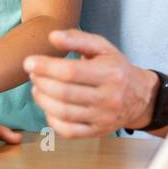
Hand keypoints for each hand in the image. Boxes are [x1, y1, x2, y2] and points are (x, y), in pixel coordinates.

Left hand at [25, 29, 155, 137]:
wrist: (138, 96)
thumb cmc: (115, 67)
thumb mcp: (102, 48)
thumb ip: (77, 39)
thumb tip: (52, 36)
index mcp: (111, 74)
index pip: (71, 72)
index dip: (46, 67)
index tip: (29, 62)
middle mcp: (109, 98)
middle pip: (64, 93)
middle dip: (41, 82)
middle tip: (32, 74)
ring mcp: (103, 118)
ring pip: (63, 113)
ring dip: (43, 100)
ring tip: (37, 88)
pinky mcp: (97, 132)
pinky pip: (68, 130)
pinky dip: (52, 119)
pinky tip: (48, 106)